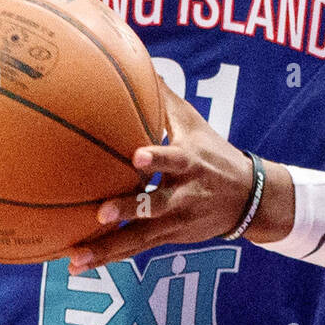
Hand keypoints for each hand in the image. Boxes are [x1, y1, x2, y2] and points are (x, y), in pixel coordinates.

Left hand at [67, 80, 293, 272]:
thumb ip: (164, 99)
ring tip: (76, 258)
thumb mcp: (195, 124)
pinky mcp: (168, 240)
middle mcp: (184, 196)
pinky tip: (75, 264)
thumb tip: (137, 60)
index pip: (174, 160)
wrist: (249, 200)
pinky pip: (134, 250)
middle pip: (156, 205)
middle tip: (102, 211)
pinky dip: (106, 258)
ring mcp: (176, 222)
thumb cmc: (213, 153)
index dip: (157, 159)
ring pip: (140, 238)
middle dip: (131, 210)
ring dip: (107, 249)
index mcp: (190, 163)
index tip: (137, 156)